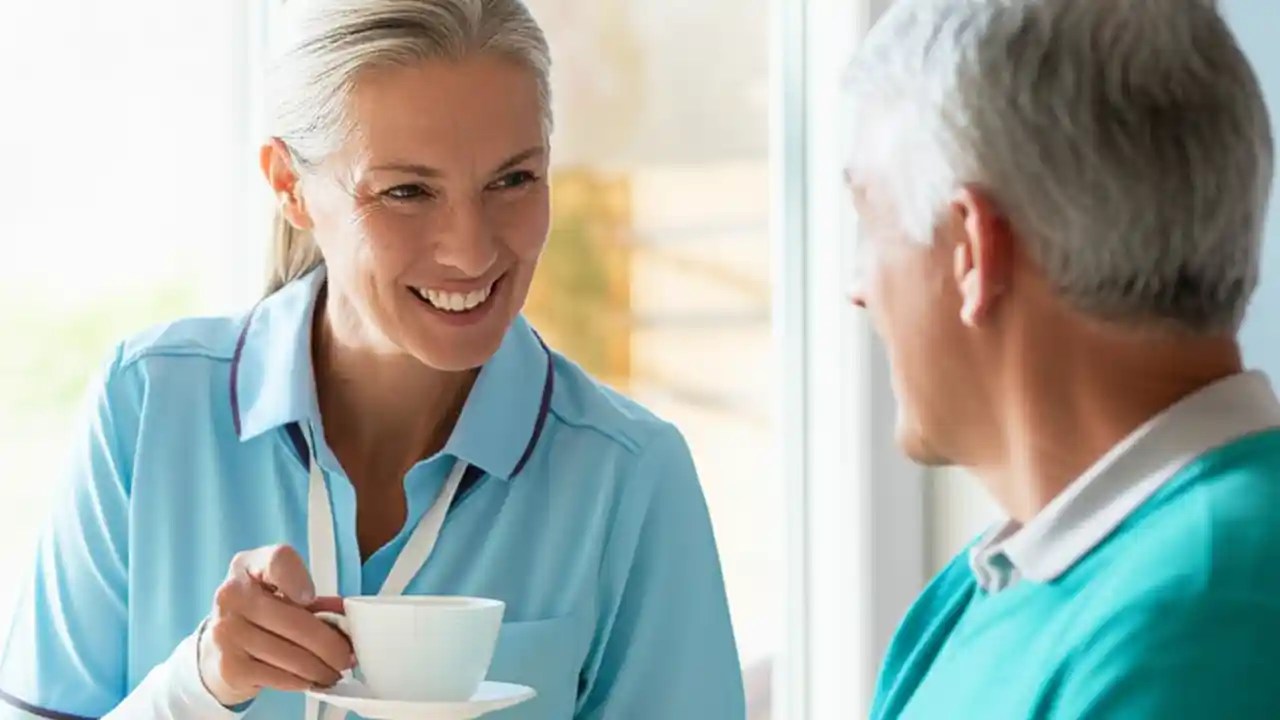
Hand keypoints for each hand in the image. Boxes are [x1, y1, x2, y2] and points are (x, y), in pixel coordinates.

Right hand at [198, 544, 353, 705]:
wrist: (216, 648)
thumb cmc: (258, 614)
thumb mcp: (280, 593)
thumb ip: (312, 600)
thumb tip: (346, 619)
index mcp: (248, 566)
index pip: (277, 560)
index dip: (298, 579)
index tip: (311, 598)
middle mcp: (232, 596)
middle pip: (296, 621)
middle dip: (330, 645)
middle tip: (347, 657)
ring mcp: (227, 632)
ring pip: (291, 655)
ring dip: (321, 668)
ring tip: (335, 672)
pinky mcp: (230, 666)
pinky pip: (279, 676)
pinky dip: (302, 681)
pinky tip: (313, 680)